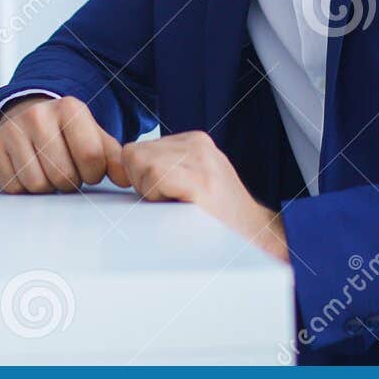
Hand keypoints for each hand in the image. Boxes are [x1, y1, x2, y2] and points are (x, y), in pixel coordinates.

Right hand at [0, 95, 130, 192]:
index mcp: (69, 108)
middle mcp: (38, 113)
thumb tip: (128, 179)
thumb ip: (115, 159)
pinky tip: (27, 170)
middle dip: (69, 181)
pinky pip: (13, 186)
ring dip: (46, 186)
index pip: (91, 158)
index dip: (93, 173)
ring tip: (47, 170)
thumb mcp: (95, 139)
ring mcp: (13, 128)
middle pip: (63, 175)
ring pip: (37, 184)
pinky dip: (23, 186)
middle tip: (65, 169)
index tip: (88, 168)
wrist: (27, 118)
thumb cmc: (67, 135)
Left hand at [121, 131, 288, 260]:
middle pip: (132, 154)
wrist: (256, 237)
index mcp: (193, 141)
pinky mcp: (201, 178)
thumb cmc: (216, 218)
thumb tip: (121, 168)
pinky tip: (181, 206)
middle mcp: (196, 143)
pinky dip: (157, 194)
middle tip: (171, 202)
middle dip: (141, 182)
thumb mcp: (190, 180)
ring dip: (149, 190)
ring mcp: (200, 159)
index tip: (163, 195)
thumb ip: (163, 166)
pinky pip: (154, 175)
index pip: (137, 149)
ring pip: (139, 163)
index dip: (139, 178)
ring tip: (179, 205)